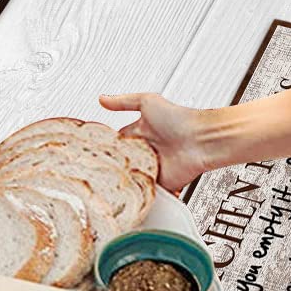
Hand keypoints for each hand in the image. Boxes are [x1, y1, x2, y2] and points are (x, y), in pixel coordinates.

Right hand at [99, 93, 214, 191]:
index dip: (105, 145)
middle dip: (110, 165)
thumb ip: (123, 102)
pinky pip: (143, 191)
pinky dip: (135, 192)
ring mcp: (151, 168)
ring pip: (129, 177)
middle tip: (94, 169)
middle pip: (121, 161)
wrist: (200, 141)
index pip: (117, 141)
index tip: (89, 150)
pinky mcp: (159, 184)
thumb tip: (102, 99)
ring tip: (105, 183)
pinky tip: (124, 191)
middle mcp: (145, 151)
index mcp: (141, 132)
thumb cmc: (180, 119)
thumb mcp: (147, 102)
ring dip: (121, 180)